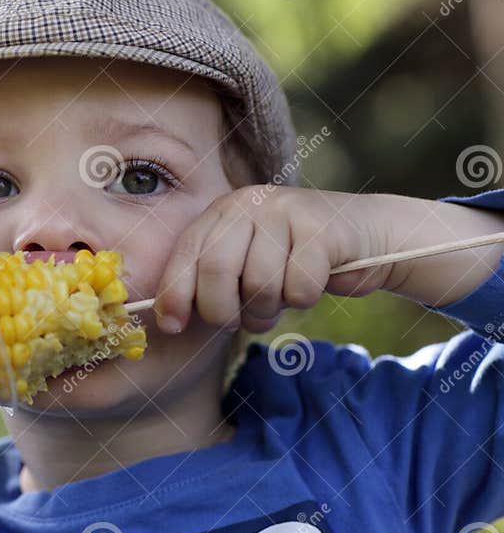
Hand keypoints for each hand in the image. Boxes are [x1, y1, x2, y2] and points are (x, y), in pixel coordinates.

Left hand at [152, 186, 387, 333]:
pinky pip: (298, 288)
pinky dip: (303, 300)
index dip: (174, 294)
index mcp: (221, 213)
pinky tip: (312, 284)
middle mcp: (247, 205)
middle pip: (217, 271)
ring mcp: (284, 211)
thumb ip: (210, 283)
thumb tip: (167, 321)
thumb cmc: (293, 260)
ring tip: (279, 300)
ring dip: (268, 311)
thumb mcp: (245, 265)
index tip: (172, 326)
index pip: (185, 254)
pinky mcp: (320, 228)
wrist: (365, 236)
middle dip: (223, 311)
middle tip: (238, 321)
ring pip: (259, 284)